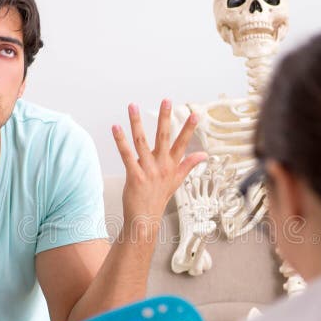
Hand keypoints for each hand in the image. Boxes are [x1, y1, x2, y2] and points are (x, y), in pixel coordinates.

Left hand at [112, 99, 206, 239]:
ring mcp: (148, 171)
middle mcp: (161, 166)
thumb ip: (189, 165)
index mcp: (172, 166)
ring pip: (142, 142)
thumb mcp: (176, 181)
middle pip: (164, 137)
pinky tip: (116, 128)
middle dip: (165, 118)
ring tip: (132, 106)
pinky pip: (127, 155)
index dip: (189, 129)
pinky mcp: (135, 176)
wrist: (145, 219)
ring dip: (136, 122)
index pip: (182, 144)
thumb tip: (203, 155)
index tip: (196, 114)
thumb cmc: (158, 199)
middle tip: (166, 100)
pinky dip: (121, 141)